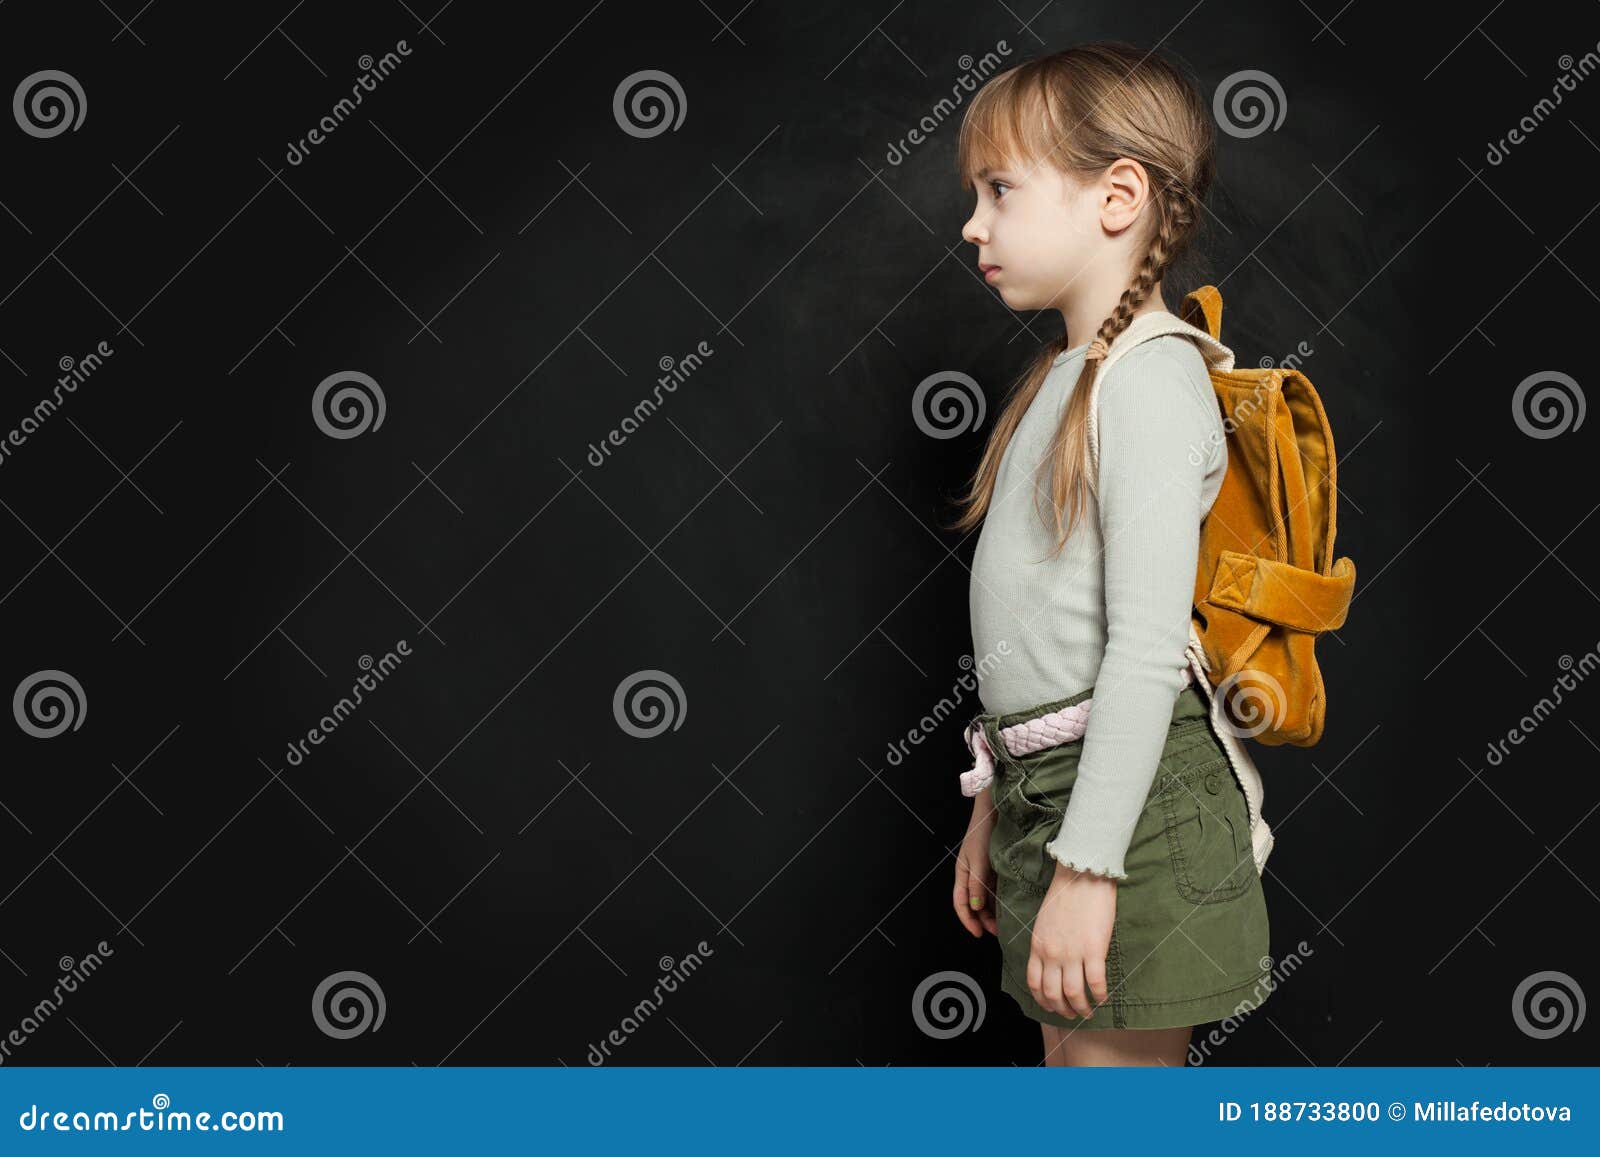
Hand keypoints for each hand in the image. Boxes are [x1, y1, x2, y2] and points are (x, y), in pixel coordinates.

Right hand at [953, 789, 998, 936]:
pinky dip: (998, 900)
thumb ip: (977, 883)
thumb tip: (976, 907)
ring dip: (991, 912)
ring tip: (1002, 923)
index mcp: (962, 873)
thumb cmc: (982, 832)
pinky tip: (1007, 906)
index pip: (960, 903)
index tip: (978, 934)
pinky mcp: (994, 868)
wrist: (994, 811)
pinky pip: (994, 889)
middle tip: (995, 932)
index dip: (967, 920)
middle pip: (973, 903)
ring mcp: (982, 872)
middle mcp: (971, 874)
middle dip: (982, 920)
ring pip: (984, 898)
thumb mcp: (979, 860)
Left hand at [1027, 861, 1116, 1017]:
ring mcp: (1072, 953)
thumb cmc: (1065, 894)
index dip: (1043, 1001)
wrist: (1081, 875)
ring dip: (1082, 1008)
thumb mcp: (1044, 921)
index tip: (1052, 1007)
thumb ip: (1046, 944)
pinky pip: (1096, 983)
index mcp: (1038, 946)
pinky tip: (1103, 997)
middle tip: (1073, 1014)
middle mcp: (1052, 954)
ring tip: (1089, 1011)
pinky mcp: (1094, 950)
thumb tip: (1053, 964)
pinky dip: (1100, 995)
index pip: (1035, 984)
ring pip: (1074, 994)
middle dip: (1063, 1010)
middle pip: (1054, 994)